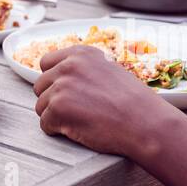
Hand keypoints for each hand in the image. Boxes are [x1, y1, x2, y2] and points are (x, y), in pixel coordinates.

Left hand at [33, 45, 177, 157]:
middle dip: (53, 100)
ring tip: (80, 122)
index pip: (47, 63)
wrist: (145, 123)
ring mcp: (61, 86)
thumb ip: (85, 69)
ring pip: (41, 106)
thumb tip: (66, 75)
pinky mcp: (58, 108)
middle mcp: (68, 65)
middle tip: (75, 112)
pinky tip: (77, 130)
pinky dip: (57, 131)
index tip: (65, 92)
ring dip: (55, 117)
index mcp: (80, 54)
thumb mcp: (109, 71)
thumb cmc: (134, 103)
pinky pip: (45, 124)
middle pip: (41, 85)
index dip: (54, 80)